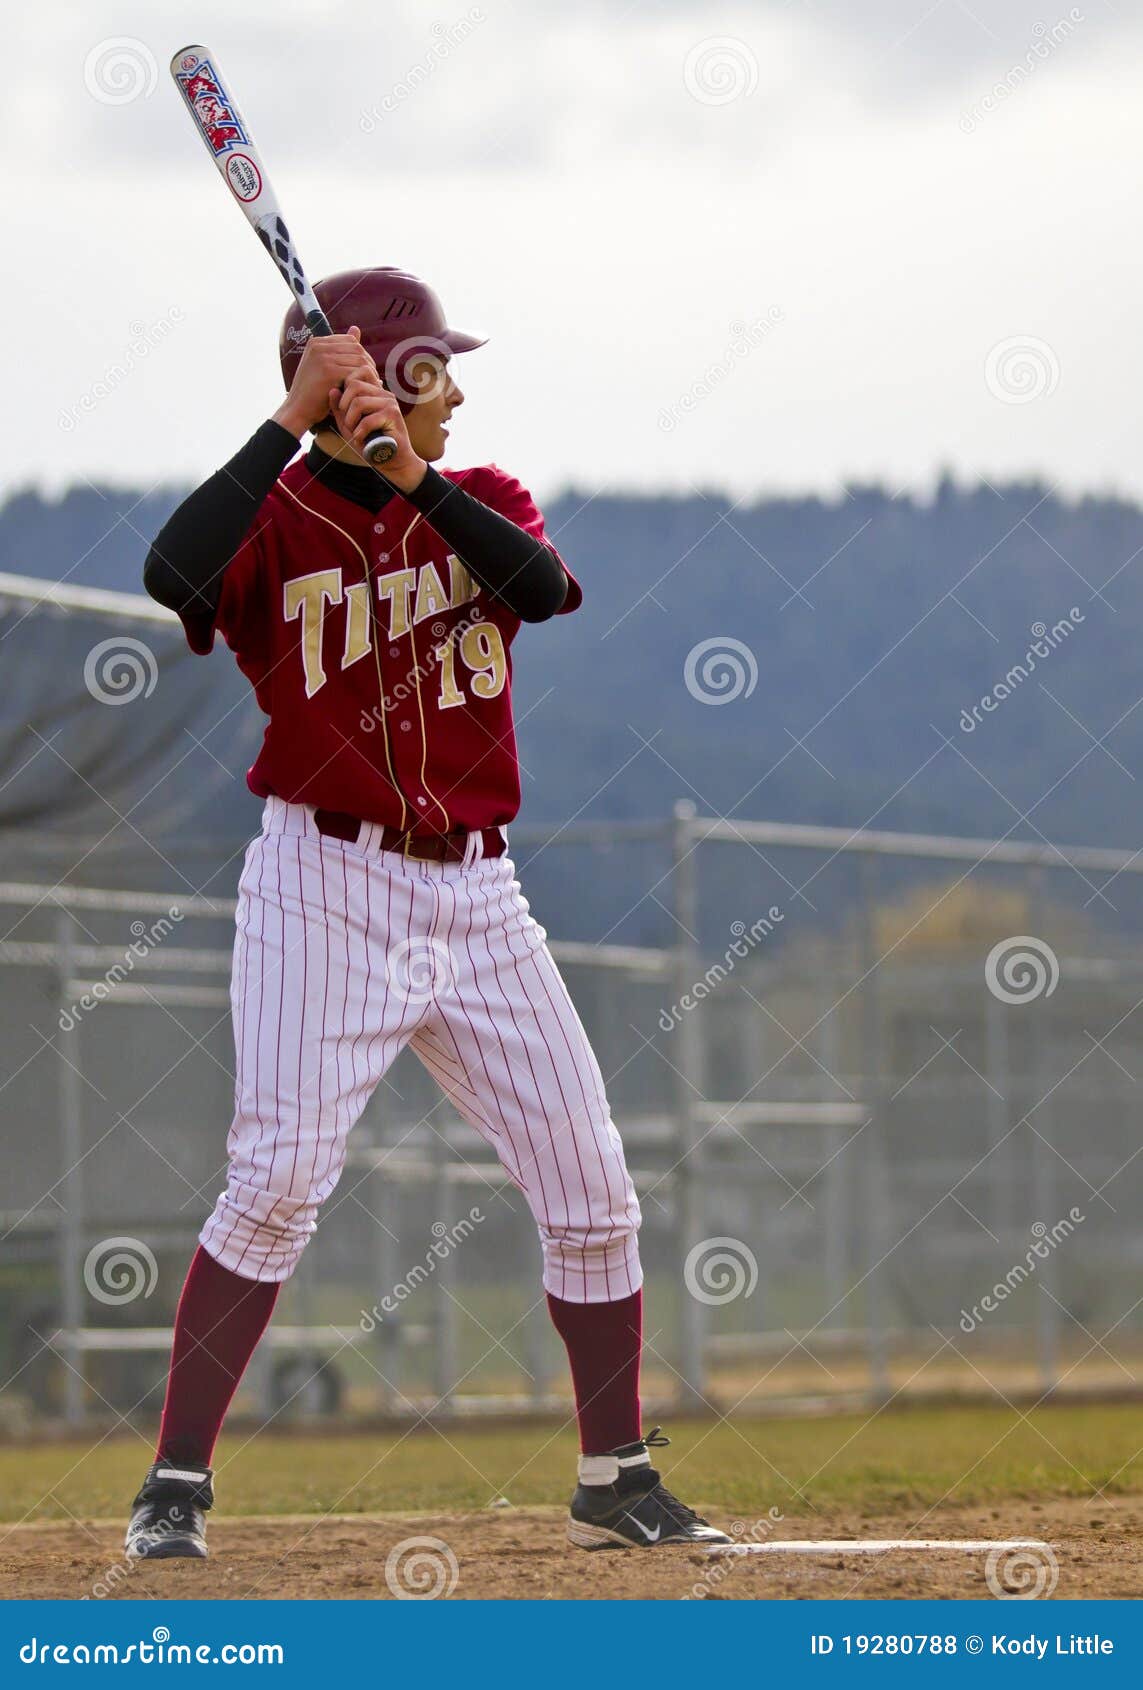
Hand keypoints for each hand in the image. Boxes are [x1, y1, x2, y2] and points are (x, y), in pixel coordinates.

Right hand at [273, 326, 375, 437]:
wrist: (297, 410)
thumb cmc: (313, 392)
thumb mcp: (324, 366)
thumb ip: (340, 350)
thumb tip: (356, 328)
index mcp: (316, 342)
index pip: (350, 340)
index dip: (362, 355)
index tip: (367, 370)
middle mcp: (319, 346)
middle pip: (357, 349)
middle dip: (368, 364)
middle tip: (373, 379)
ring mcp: (323, 357)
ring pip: (359, 360)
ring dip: (368, 374)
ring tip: (371, 386)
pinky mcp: (328, 371)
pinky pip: (355, 372)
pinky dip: (363, 382)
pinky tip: (365, 392)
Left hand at [332, 369, 425, 492]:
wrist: (395, 463)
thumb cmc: (372, 444)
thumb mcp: (349, 426)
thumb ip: (339, 409)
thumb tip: (332, 390)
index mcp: (375, 392)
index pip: (359, 372)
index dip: (345, 387)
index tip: (343, 409)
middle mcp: (383, 393)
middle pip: (354, 385)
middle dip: (344, 406)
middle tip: (348, 424)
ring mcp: (390, 403)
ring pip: (359, 402)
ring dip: (351, 421)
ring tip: (354, 434)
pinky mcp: (393, 416)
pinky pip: (367, 420)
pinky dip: (359, 433)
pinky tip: (360, 441)